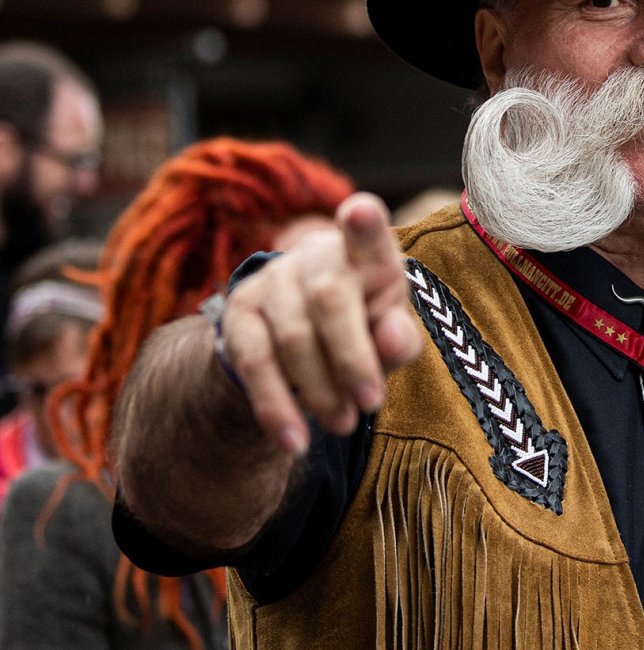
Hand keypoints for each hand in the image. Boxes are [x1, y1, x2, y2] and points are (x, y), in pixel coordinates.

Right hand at [220, 193, 422, 452]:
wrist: (297, 344)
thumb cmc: (363, 329)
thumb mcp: (388, 335)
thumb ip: (398, 339)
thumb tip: (395, 338)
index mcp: (365, 254)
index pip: (367, 233)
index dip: (364, 223)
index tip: (360, 209)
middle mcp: (315, 257)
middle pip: (331, 300)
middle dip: (353, 358)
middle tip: (370, 404)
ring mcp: (272, 281)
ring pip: (293, 338)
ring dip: (319, 390)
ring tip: (343, 425)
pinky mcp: (238, 313)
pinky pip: (254, 363)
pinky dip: (275, 406)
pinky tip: (294, 440)